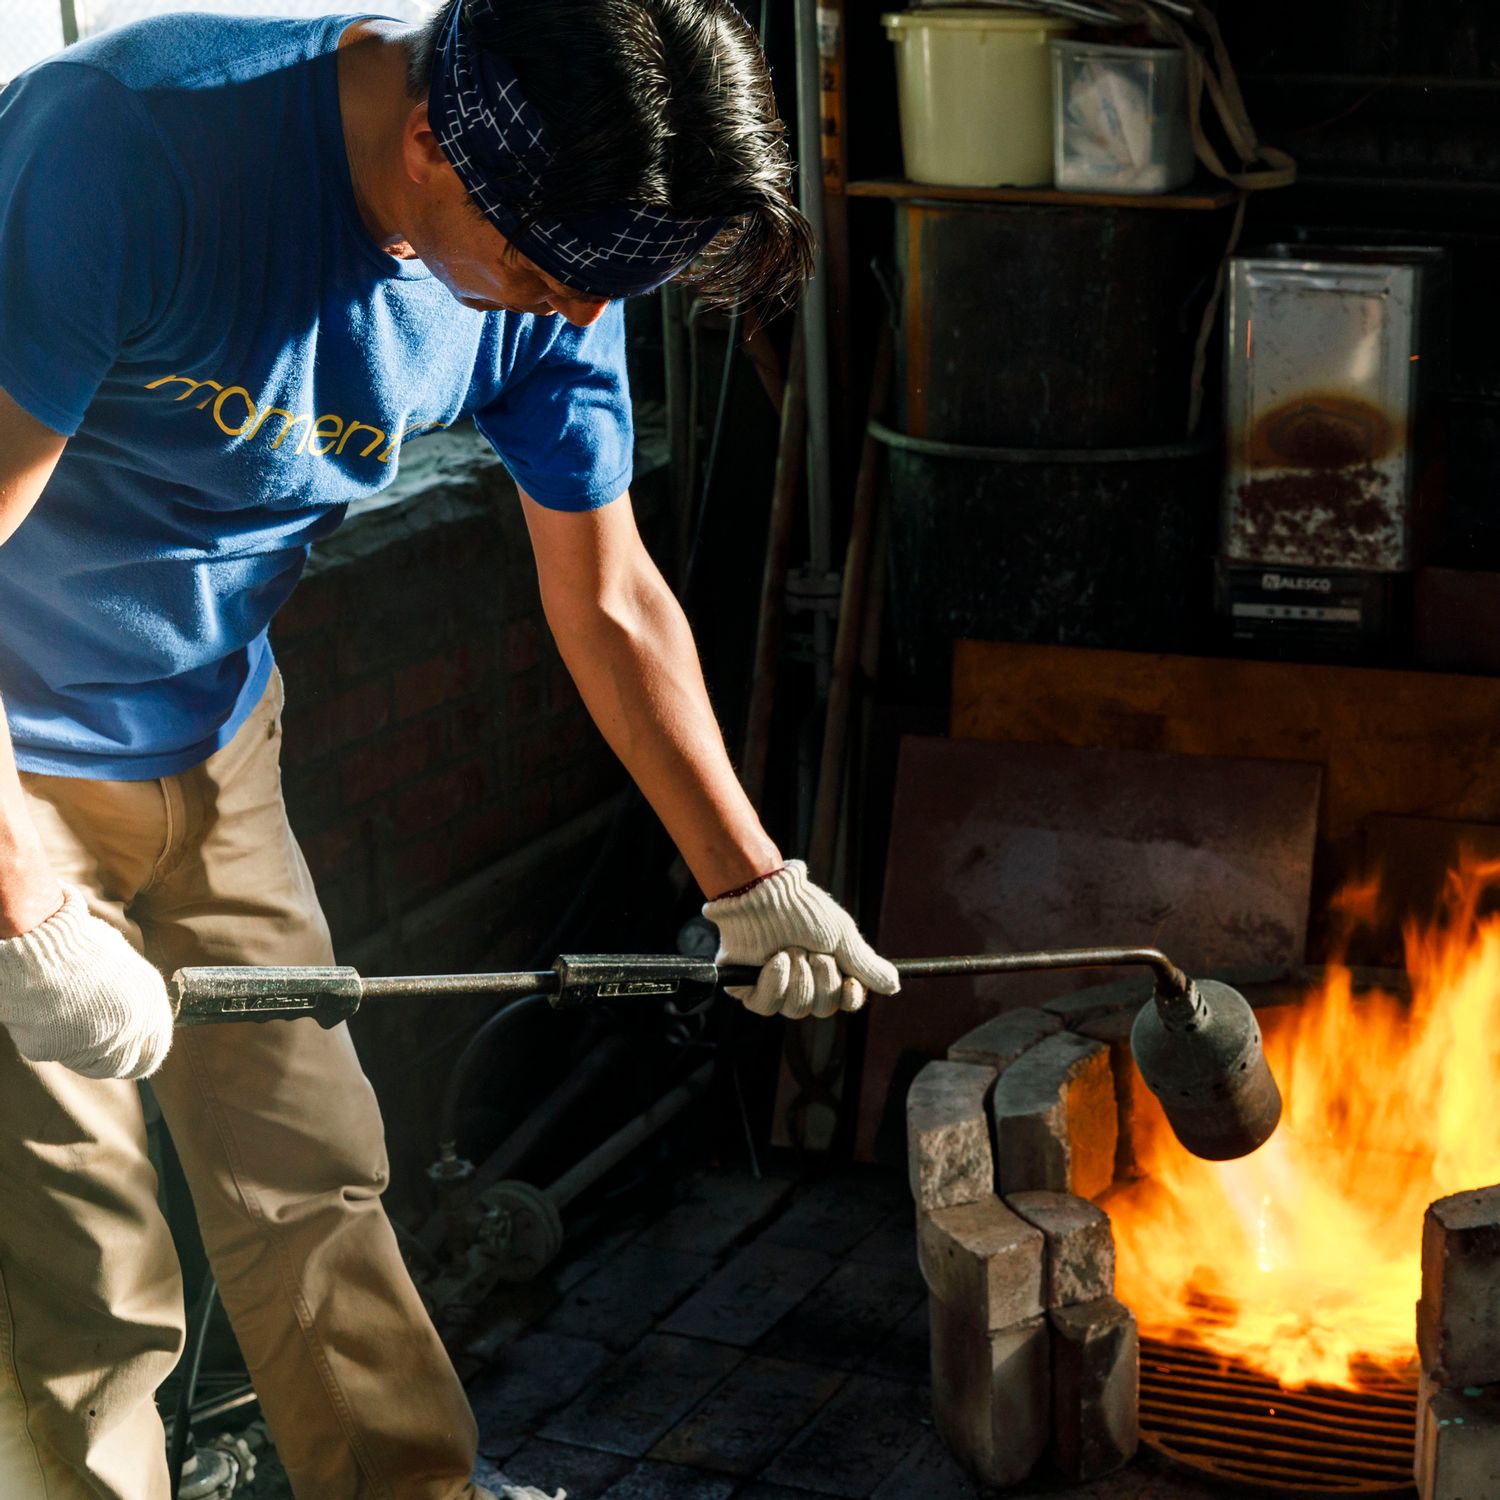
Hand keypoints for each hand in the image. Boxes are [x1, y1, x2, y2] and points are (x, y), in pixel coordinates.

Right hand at [0, 885, 173, 1078]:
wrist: (40, 945)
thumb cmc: (79, 943)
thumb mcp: (122, 961)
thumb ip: (131, 991)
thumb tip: (131, 1005)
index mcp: (150, 1001)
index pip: (155, 1050)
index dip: (140, 1053)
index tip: (129, 1052)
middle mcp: (130, 1026)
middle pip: (124, 1065)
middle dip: (110, 1059)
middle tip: (94, 1045)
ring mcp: (94, 1040)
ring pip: (90, 1063)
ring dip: (81, 1050)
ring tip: (66, 1021)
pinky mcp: (57, 1048)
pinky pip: (56, 1051)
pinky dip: (51, 1039)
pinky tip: (45, 1015)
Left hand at [703, 860, 899, 1019]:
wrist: (762, 895)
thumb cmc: (802, 909)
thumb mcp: (840, 935)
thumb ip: (864, 963)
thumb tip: (894, 986)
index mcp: (828, 969)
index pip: (845, 1002)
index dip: (850, 998)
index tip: (851, 984)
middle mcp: (803, 982)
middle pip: (822, 1009)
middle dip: (821, 980)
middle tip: (814, 953)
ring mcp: (776, 987)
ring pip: (796, 1009)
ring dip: (798, 977)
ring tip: (789, 950)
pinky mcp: (748, 988)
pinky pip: (767, 1005)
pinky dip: (775, 983)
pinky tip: (776, 960)